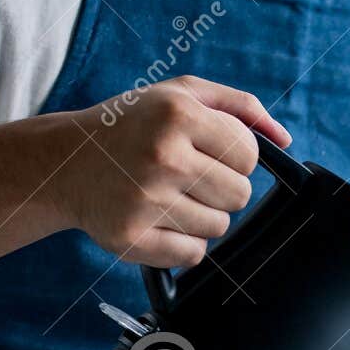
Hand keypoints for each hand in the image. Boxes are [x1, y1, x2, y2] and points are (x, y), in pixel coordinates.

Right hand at [53, 76, 291, 268]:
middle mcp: (162, 155)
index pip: (250, 155)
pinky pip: (193, 255)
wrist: (65, 162)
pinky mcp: (132, 236)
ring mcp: (146, 199)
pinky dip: (182, 244)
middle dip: (222, 188)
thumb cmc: (132, 126)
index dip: (236, 158)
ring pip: (219, 227)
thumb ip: (239, 107)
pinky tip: (157, 219)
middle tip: (186, 176)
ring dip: (201, 216)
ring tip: (167, 195)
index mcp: (178, 114)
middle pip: (240, 195)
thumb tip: (284, 139)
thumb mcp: (179, 94)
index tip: (209, 153)